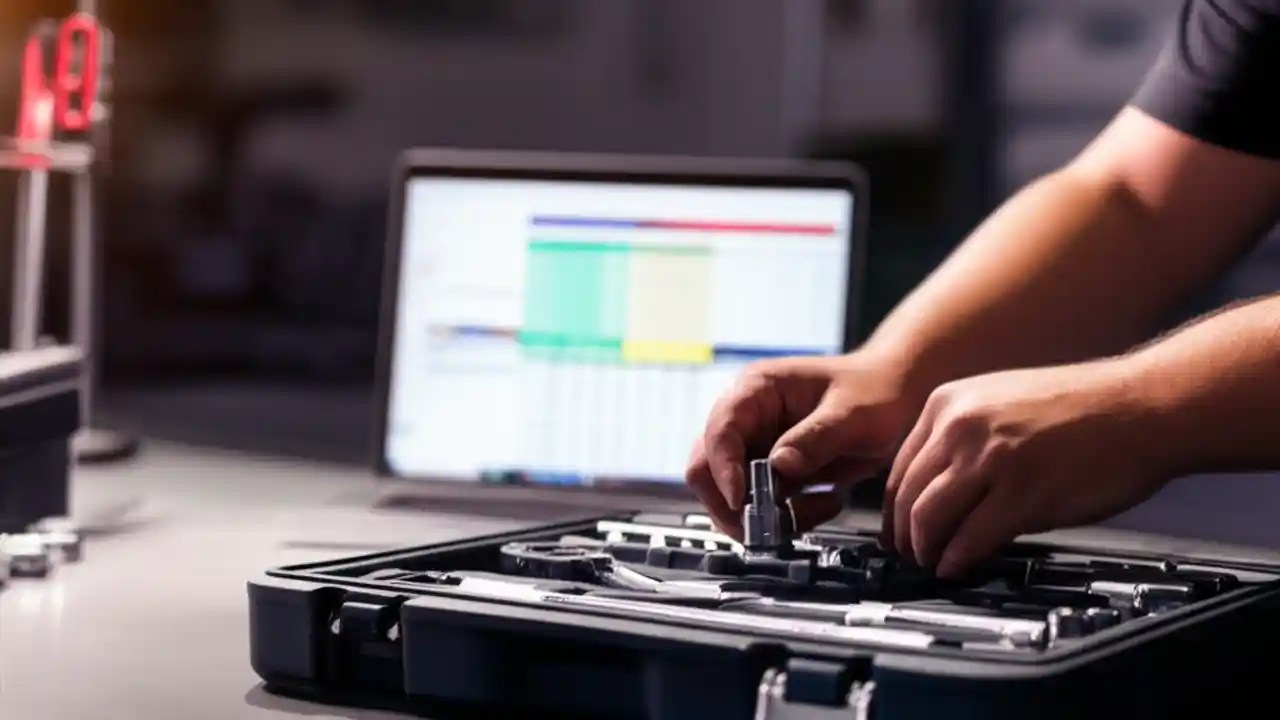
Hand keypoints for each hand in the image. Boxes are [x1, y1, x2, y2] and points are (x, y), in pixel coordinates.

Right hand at [685, 351, 917, 538]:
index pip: (719, 432)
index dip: (724, 469)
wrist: (896, 397)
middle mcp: (745, 420)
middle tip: (771, 523)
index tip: (743, 499)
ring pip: (730, 497)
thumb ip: (816, 438)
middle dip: (734, 503)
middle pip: (706, 470)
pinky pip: (762, 508)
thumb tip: (778, 466)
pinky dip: (787, 518)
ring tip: (817, 508)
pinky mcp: (771, 475)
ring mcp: (755, 449)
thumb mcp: (853, 413)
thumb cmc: (874, 390)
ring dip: (766, 515)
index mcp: (755, 390)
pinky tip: (825, 502)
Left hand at [883, 359, 1167, 577]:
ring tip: (931, 564)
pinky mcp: (1024, 495)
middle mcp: (962, 427)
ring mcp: (992, 460)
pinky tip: (956, 567)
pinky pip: (970, 538)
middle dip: (902, 536)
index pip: (899, 466)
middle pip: (906, 495)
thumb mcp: (1000, 400)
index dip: (892, 508)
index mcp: (949, 402)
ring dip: (924, 551)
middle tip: (908, 556)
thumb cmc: (1084, 408)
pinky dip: (955, 559)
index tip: (894, 528)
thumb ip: (961, 435)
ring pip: (928, 518)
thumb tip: (933, 483)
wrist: (1142, 406)